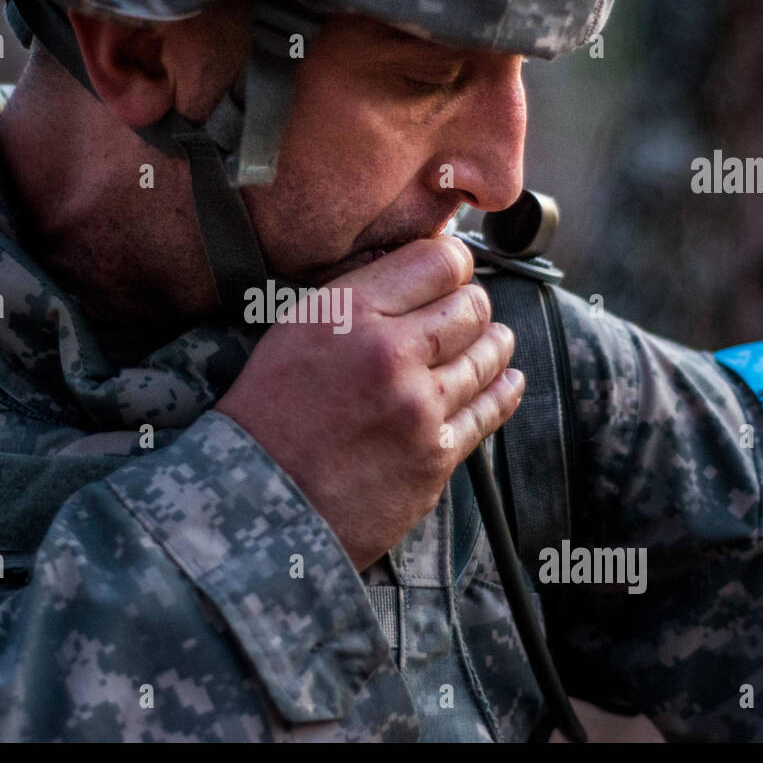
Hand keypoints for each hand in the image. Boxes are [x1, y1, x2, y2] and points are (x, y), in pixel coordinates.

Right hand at [216, 235, 522, 570]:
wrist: (255, 502)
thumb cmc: (264, 416)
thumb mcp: (294, 331)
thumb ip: (355, 298)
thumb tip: (412, 269)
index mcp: (348, 312)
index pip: (439, 260)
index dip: (453, 262)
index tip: (451, 271)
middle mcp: (390, 353)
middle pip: (471, 306)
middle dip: (472, 304)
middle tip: (465, 311)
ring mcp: (419, 407)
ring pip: (488, 355)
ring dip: (492, 345)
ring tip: (492, 341)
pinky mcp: (435, 455)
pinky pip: (490, 410)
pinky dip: (502, 390)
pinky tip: (506, 380)